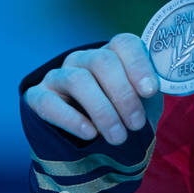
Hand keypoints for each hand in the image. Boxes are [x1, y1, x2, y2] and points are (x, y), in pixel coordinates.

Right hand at [23, 33, 159, 145]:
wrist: (95, 148)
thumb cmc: (124, 117)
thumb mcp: (143, 103)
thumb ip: (149, 91)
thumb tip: (155, 88)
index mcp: (112, 54)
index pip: (124, 44)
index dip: (138, 65)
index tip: (150, 91)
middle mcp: (83, 59)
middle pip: (102, 62)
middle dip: (123, 95)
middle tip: (136, 124)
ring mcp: (58, 76)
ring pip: (78, 80)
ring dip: (102, 111)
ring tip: (118, 137)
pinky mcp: (38, 97)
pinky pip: (50, 103)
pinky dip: (71, 119)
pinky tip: (90, 134)